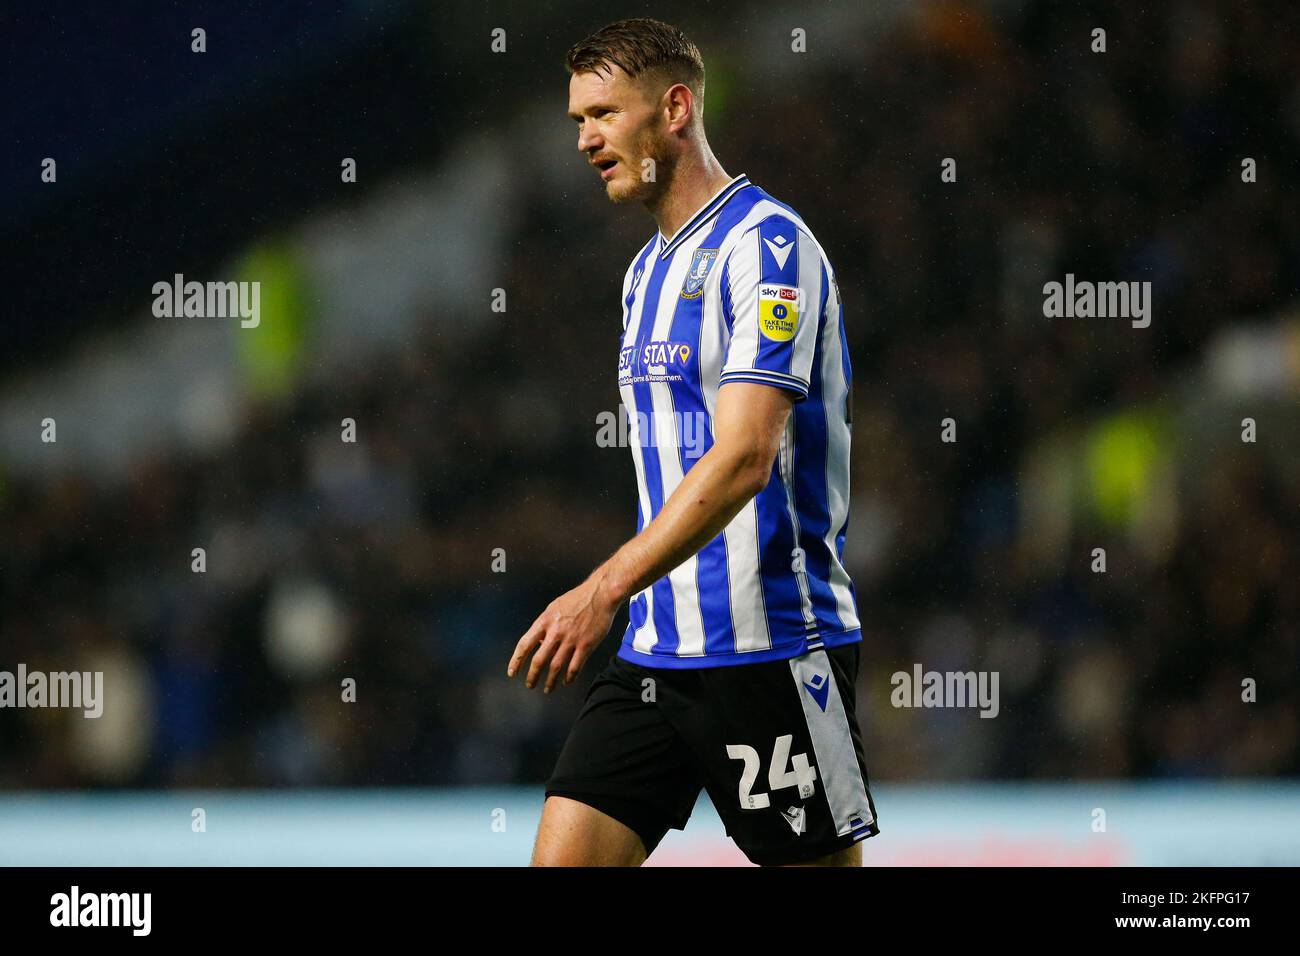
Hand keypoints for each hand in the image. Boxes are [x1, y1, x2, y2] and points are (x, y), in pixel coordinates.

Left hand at [508, 575, 618, 692]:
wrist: (600, 594)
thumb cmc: (577, 599)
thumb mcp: (554, 607)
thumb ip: (545, 625)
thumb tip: (538, 642)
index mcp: (545, 621)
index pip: (525, 644)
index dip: (516, 660)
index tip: (512, 672)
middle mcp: (555, 631)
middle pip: (539, 660)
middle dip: (532, 676)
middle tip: (529, 685)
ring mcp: (571, 639)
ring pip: (556, 666)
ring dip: (550, 681)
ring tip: (547, 689)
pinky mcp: (586, 645)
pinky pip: (575, 666)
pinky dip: (569, 677)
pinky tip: (567, 681)